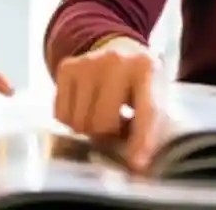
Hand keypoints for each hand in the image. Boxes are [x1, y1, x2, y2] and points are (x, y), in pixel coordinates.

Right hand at [54, 36, 164, 171]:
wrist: (120, 51)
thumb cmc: (140, 84)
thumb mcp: (155, 98)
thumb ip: (150, 126)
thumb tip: (135, 163)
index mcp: (146, 68)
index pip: (145, 111)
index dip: (142, 140)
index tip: (137, 163)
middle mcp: (116, 60)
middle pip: (103, 122)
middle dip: (108, 134)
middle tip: (115, 127)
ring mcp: (88, 62)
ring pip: (80, 122)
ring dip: (89, 129)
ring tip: (102, 114)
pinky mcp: (67, 67)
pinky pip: (61, 115)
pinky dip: (72, 120)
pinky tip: (85, 107)